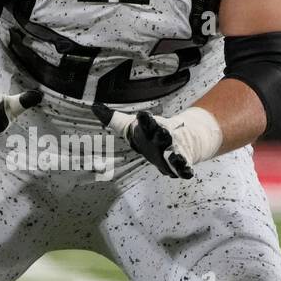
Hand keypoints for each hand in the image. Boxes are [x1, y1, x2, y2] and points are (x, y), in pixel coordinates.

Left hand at [91, 102, 221, 177]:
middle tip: (162, 131)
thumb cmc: (150, 133)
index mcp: (151, 128)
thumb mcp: (131, 125)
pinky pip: (184, 167)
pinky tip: (186, 173)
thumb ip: (113, 119)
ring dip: (176, 155)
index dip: (145, 119)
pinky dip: (186, 170)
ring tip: (176, 157)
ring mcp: (174, 150)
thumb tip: (94, 107)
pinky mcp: (182, 162)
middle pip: (163, 135)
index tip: (142, 114)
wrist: (181, 138)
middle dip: (163, 133)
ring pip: (176, 152)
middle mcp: (164, 138)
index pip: (147, 122)